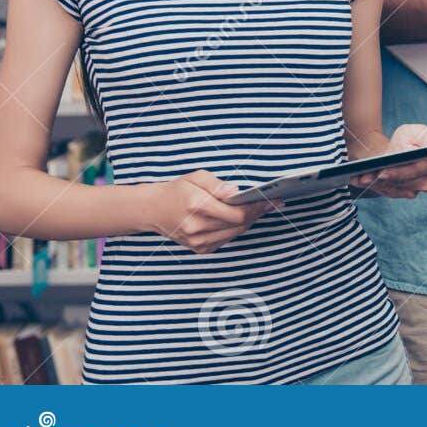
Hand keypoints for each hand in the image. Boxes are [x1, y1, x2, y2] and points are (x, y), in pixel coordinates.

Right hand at [145, 170, 268, 253]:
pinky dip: (235, 229)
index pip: (238, 213)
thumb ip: (219, 185)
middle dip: (257, 213)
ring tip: (257, 209)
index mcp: (199, 207)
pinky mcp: (199, 249)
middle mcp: (198, 228)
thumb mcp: (197, 177)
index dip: (258, 207)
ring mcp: (198, 241)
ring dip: (248, 222)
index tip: (273, 199)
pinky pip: (226, 239)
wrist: (153, 210)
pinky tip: (238, 219)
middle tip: (270, 203)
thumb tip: (238, 192)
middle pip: (240, 225)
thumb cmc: (177, 190)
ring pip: (235, 233)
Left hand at [351, 124, 426, 199]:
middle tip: (365, 177)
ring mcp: (417, 188)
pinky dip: (375, 186)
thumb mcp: (407, 133)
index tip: (381, 173)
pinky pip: (389, 193)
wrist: (397, 149)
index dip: (399, 173)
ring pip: (394, 190)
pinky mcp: (405, 193)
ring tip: (361, 178)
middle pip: (404, 184)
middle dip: (382, 180)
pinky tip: (361, 180)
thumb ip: (409, 141)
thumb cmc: (405, 139)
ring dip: (376, 184)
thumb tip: (404, 154)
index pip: (416, 170)